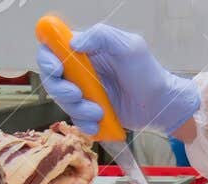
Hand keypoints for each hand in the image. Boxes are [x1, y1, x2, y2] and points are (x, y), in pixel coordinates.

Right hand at [35, 24, 199, 135]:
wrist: (160, 105)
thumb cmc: (147, 72)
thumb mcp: (129, 46)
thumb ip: (101, 35)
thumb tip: (73, 43)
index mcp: (86, 50)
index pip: (53, 49)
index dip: (47, 58)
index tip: (57, 69)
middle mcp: (81, 70)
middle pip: (51, 78)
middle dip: (60, 89)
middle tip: (77, 94)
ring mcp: (84, 92)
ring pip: (63, 101)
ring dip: (77, 109)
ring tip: (98, 111)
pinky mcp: (89, 112)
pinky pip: (75, 119)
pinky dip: (84, 124)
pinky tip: (98, 123)